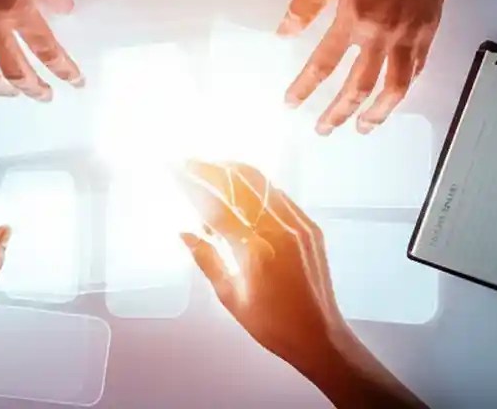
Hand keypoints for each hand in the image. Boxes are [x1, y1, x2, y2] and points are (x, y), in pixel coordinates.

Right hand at [178, 161, 425, 408]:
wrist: (320, 336)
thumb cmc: (272, 325)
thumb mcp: (230, 296)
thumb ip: (206, 260)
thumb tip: (185, 232)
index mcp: (254, 251)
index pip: (216, 207)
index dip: (193, 185)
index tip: (176, 170)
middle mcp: (279, 231)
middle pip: (241, 184)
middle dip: (213, 168)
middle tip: (191, 161)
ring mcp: (299, 226)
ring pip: (264, 184)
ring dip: (236, 172)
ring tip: (214, 168)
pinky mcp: (311, 228)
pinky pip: (281, 197)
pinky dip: (259, 188)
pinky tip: (244, 190)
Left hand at [279, 0, 474, 134]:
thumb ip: (306, 3)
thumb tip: (284, 33)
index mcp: (355, 18)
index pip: (323, 65)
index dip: (305, 87)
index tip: (291, 104)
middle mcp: (384, 35)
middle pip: (358, 87)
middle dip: (338, 113)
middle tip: (323, 130)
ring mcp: (411, 35)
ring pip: (395, 87)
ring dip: (377, 113)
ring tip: (363, 127)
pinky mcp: (430, 28)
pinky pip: (418, 68)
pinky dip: (405, 86)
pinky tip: (394, 94)